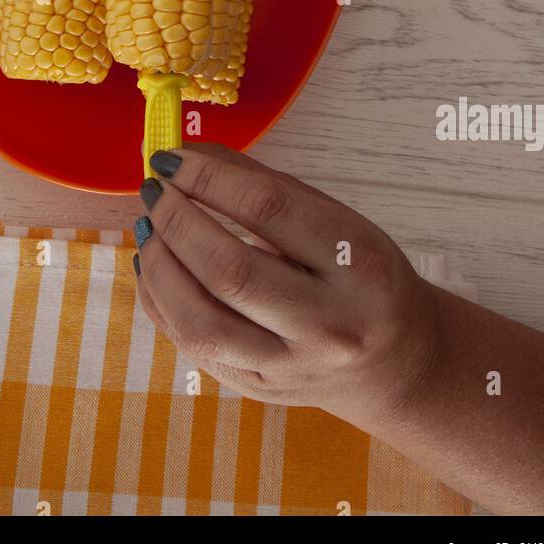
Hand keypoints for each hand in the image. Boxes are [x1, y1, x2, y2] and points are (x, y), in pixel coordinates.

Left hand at [134, 143, 439, 429]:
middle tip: (154, 190)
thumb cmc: (361, 275)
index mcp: (357, 263)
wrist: (395, 363)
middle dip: (176, 221)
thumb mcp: (338, 218)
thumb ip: (265, 184)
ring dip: (160, 266)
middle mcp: (328, 322)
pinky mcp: (259, 389)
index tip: (172, 158)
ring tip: (148, 227)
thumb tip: (190, 154)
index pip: (268, 209)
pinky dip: (161, 301)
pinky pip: (193, 347)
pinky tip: (155, 266)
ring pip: (202, 322)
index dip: (208, 178)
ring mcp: (292, 366)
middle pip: (229, 271)